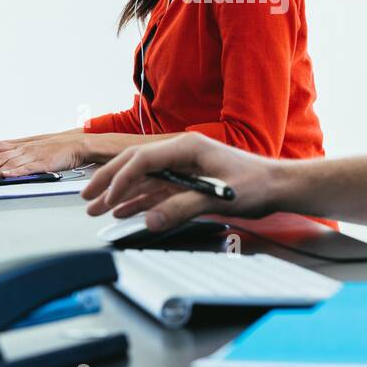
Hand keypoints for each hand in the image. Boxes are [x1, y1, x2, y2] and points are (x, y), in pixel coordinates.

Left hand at [0, 134, 88, 178]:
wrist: (78, 146)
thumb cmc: (59, 150)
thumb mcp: (38, 150)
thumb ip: (25, 157)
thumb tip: (12, 165)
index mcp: (24, 146)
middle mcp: (26, 149)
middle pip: (0, 157)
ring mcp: (34, 156)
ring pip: (10, 163)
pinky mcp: (44, 164)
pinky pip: (27, 168)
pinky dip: (16, 172)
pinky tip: (7, 175)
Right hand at [82, 133, 280, 231]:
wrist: (279, 187)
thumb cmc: (257, 184)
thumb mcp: (219, 196)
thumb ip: (182, 208)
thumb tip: (150, 220)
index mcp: (187, 146)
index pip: (143, 159)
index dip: (121, 178)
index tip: (107, 197)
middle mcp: (182, 152)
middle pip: (135, 163)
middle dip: (109, 180)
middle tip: (88, 197)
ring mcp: (183, 167)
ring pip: (142, 177)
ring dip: (119, 193)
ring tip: (97, 207)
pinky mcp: (188, 181)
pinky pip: (155, 189)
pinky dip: (137, 200)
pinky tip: (123, 210)